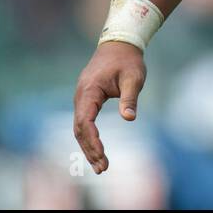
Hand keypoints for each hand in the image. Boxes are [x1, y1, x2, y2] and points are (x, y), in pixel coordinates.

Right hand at [73, 41, 146, 174]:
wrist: (120, 44)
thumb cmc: (128, 61)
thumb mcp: (134, 78)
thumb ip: (130, 98)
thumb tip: (129, 119)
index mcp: (89, 91)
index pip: (85, 122)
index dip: (92, 141)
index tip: (102, 155)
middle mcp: (80, 96)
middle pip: (79, 129)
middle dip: (90, 150)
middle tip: (103, 168)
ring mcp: (81, 98)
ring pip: (80, 128)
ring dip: (88, 147)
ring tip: (101, 166)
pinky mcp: (86, 100)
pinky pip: (83, 122)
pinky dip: (89, 137)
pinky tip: (97, 150)